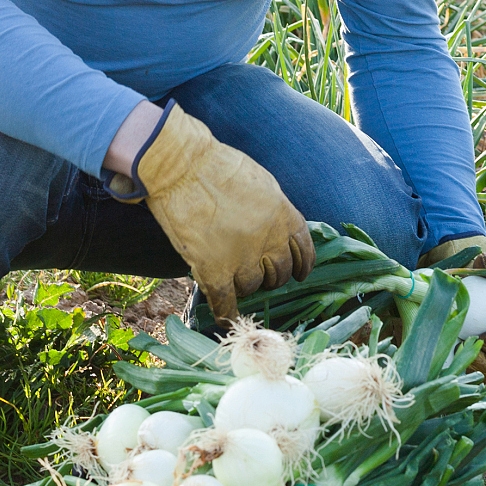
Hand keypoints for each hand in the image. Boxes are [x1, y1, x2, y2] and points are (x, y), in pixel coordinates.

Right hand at [115, 103, 313, 323]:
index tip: (300, 274)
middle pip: (279, 272)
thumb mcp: (262, 184)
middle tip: (258, 272)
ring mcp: (243, 258)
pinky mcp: (214, 269)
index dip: (302, 265)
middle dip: (271, 275)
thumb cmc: (218, 166)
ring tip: (232, 277)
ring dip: (245, 285)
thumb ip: (275, 210)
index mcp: (285, 216)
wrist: (181, 166)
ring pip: (252, 286)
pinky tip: (225, 319)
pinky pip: (225, 301)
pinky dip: (226, 313)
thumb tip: (280, 231)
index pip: (303, 250)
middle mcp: (270, 240)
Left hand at [421, 236, 485, 385]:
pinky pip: (475, 382)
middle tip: (468, 347)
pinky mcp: (477, 373)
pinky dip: (464, 374)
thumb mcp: (484, 274)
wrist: (460, 300)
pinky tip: (449, 363)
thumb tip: (485, 260)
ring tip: (457, 355)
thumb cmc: (477, 287)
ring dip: (476, 369)